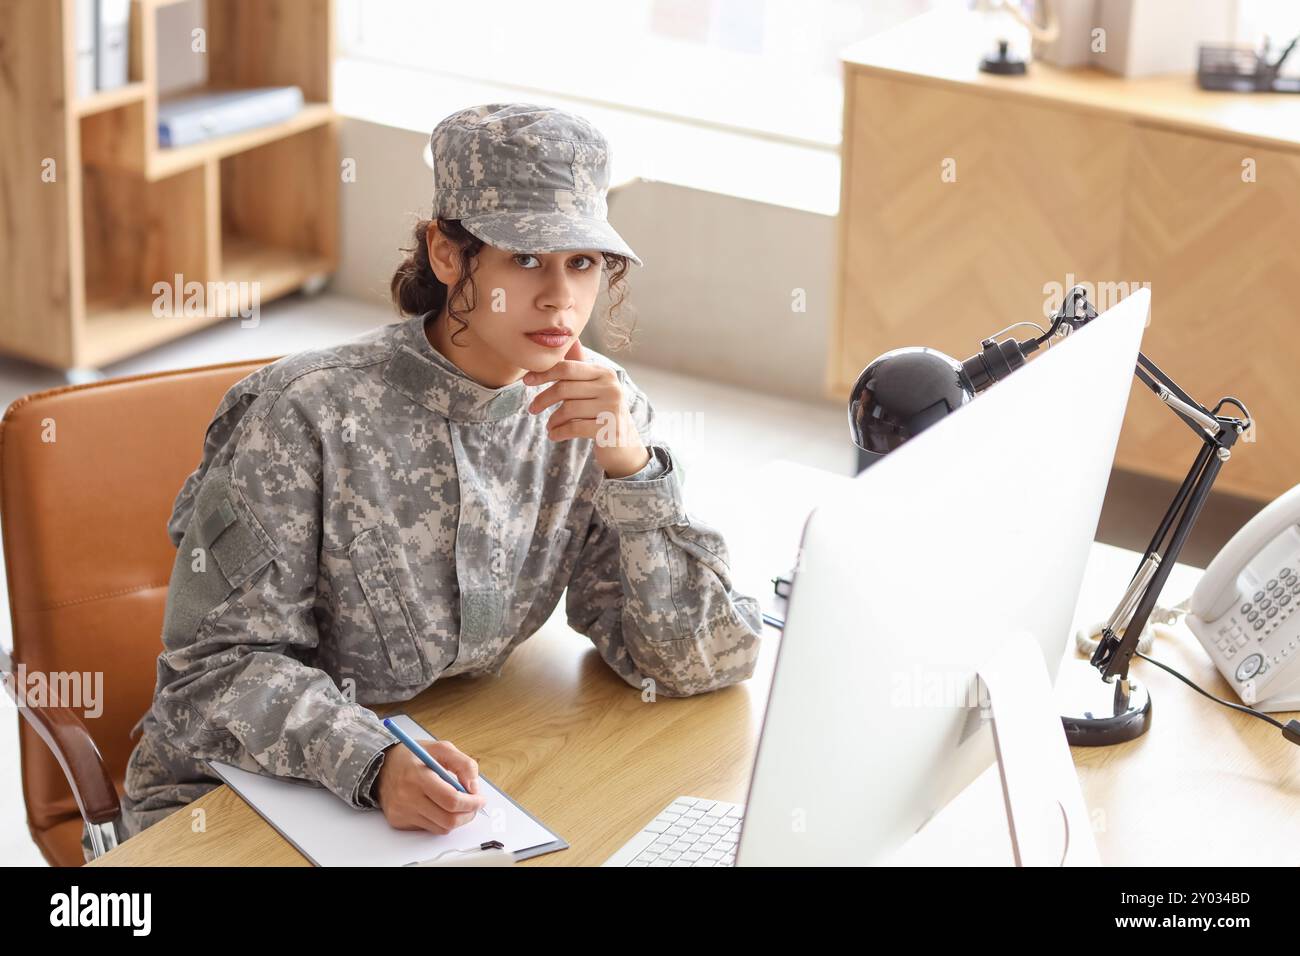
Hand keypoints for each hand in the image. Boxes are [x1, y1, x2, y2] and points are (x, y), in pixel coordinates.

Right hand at [375, 739, 485, 834]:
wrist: (380, 766)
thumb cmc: (411, 756)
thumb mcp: (440, 748)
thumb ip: (463, 764)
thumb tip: (474, 787)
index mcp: (417, 776)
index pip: (451, 799)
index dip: (471, 802)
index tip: (480, 799)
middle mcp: (407, 797)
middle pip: (448, 819)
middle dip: (468, 814)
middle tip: (474, 805)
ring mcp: (402, 812)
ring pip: (441, 828)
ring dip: (456, 818)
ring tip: (458, 804)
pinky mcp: (399, 822)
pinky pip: (428, 828)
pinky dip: (440, 820)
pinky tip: (438, 806)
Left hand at [522, 338, 650, 478]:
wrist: (623, 443)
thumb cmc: (602, 411)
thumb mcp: (594, 386)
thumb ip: (579, 366)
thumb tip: (571, 340)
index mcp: (605, 373)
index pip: (568, 367)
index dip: (544, 373)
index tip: (526, 381)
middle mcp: (611, 387)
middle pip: (565, 388)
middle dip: (544, 399)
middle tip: (532, 408)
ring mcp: (612, 408)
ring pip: (568, 409)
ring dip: (553, 419)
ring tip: (549, 425)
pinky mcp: (609, 429)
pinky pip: (574, 428)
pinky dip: (559, 432)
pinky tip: (554, 435)